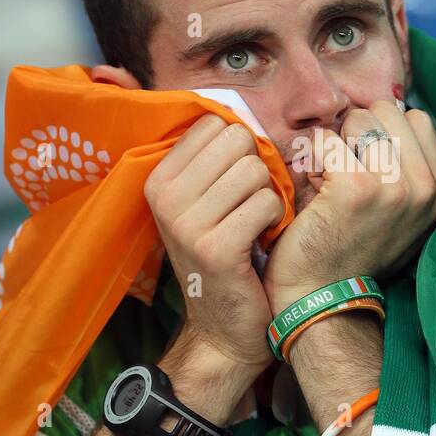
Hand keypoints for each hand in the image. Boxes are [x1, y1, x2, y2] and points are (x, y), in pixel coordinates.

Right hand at [144, 113, 284, 379]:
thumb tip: (237, 107)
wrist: (224, 328)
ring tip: (253, 226)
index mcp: (159, 177)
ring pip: (256, 171)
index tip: (234, 184)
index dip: (241, 149)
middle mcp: (165, 196)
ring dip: (269, 198)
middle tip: (248, 207)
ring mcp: (187, 223)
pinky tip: (261, 241)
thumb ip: (214, 156)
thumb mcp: (205, 200)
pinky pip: (268, 202)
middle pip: (239, 141)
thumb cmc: (224, 252)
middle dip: (257, 171)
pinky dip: (277, 220)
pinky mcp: (215, 248)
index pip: (217, 124)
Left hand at [262, 99, 435, 313]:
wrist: (320, 293)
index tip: (371, 165)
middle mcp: (426, 188)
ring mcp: (394, 187)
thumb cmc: (353, 245)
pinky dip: (312, 157)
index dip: (385, 132)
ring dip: (336, 142)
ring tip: (331, 178)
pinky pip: (326, 139)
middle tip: (347, 171)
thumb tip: (391, 112)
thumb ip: (408, 165)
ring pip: (357, 119)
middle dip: (358, 132)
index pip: (418, 118)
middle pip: (386, 110)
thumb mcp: (401, 209)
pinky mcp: (357, 186)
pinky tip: (314, 186)